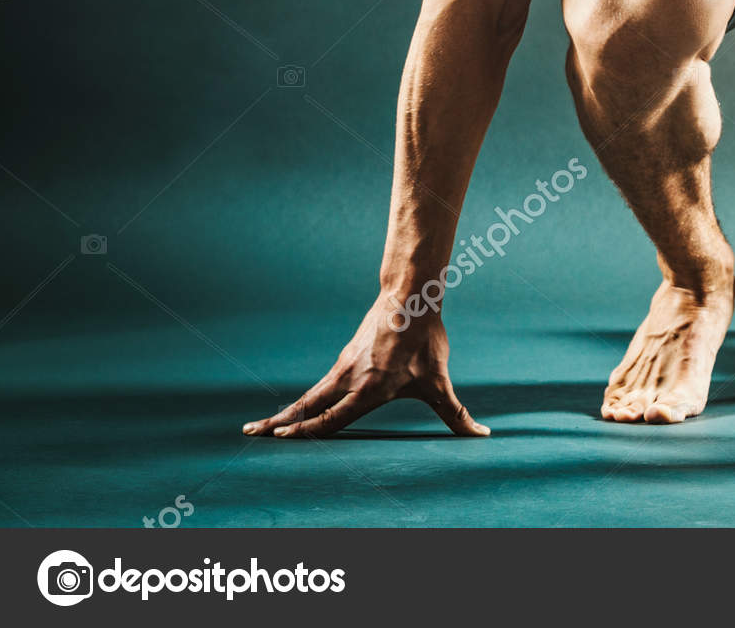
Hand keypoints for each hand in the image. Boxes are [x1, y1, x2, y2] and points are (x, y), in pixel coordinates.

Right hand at [243, 298, 488, 438]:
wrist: (410, 296)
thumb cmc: (425, 340)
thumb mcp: (439, 382)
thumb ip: (457, 415)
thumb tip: (482, 437)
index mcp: (367, 389)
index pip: (331, 418)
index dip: (307, 430)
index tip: (282, 437)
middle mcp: (349, 379)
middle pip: (307, 406)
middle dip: (280, 422)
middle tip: (251, 433)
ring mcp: (343, 366)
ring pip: (310, 394)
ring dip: (287, 411)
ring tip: (264, 425)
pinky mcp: (346, 357)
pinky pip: (321, 383)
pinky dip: (305, 398)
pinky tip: (300, 406)